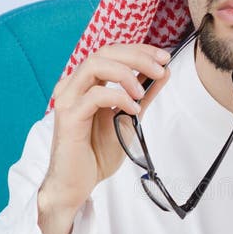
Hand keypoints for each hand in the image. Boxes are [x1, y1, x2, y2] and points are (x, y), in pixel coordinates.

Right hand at [38, 43, 170, 233]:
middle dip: (137, 56)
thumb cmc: (96, 153)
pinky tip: (133, 109)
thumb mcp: (128, 118)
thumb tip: (162, 73)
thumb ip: (142, 95)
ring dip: (126, 73)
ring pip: (95, 65)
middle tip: (161, 67)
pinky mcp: (69, 116)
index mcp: (86, 83)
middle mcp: (74, 85)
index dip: (139, 50)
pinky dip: (118, 97)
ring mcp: (68, 99)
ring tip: (143, 92)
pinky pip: (95, 95)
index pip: (112, 52)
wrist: (77, 183)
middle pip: (104, 52)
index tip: (164, 57)